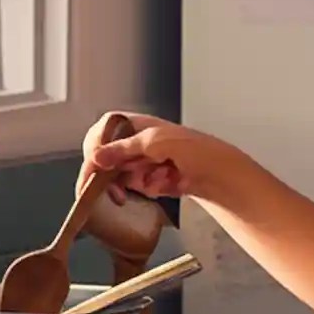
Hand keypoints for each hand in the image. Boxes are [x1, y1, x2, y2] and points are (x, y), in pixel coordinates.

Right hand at [76, 112, 234, 203]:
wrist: (218, 174)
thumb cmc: (194, 149)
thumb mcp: (157, 143)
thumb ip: (125, 149)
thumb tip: (96, 157)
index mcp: (136, 124)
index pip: (103, 130)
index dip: (96, 145)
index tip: (96, 163)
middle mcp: (134, 142)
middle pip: (104, 156)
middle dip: (111, 173)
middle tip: (116, 188)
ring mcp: (138, 162)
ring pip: (115, 175)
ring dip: (134, 182)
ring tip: (159, 178)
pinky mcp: (145, 180)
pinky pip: (131, 187)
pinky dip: (145, 189)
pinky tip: (164, 184)